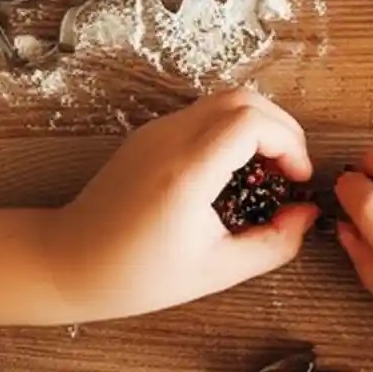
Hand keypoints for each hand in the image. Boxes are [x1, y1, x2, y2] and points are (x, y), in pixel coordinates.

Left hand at [45, 89, 318, 322]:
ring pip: (226, 100)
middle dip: (282, 128)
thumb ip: (273, 243)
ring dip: (260, 126)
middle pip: (245, 99)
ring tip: (268, 170)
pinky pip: (206, 114)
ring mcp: (157, 131)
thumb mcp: (216, 270)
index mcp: (186, 172)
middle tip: (292, 168)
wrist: (66, 262)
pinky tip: (236, 170)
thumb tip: (306, 214)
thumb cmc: (134, 274)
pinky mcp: (151, 134)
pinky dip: (235, 130)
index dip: (289, 144)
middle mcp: (170, 139)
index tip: (297, 179)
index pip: (252, 122)